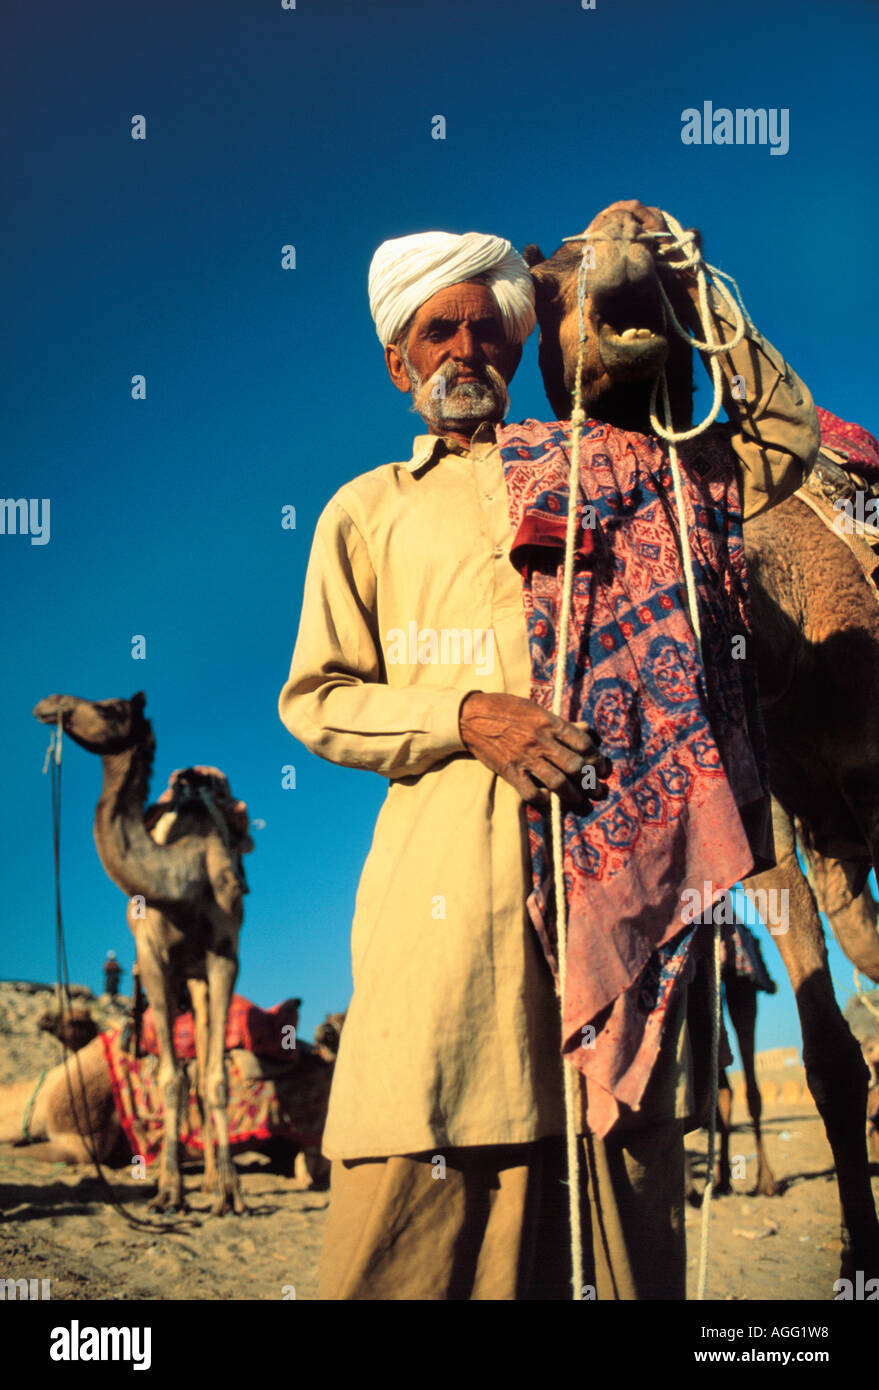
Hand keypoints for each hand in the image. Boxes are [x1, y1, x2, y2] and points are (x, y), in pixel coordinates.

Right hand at [458, 691, 611, 810]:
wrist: (472, 716)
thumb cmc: (506, 708)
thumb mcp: (536, 709)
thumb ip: (561, 723)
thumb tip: (587, 729)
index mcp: (549, 723)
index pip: (583, 743)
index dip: (597, 758)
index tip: (602, 767)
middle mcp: (540, 741)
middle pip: (575, 766)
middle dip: (591, 780)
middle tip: (598, 789)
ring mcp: (525, 757)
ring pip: (558, 782)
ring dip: (573, 795)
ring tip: (581, 800)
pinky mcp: (510, 771)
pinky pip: (532, 792)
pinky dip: (544, 799)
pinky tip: (549, 799)